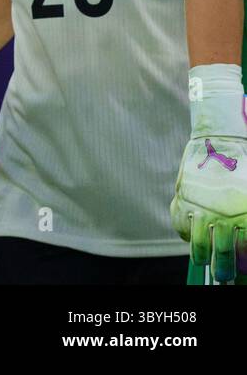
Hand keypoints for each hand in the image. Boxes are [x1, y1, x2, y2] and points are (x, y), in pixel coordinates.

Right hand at [171, 135, 246, 281]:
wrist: (219, 144)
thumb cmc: (242, 172)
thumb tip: (244, 254)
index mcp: (246, 217)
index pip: (244, 254)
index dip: (243, 269)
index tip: (241, 276)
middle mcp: (224, 216)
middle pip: (223, 255)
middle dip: (223, 271)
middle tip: (223, 277)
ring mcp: (201, 209)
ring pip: (198, 246)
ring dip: (201, 257)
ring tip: (203, 261)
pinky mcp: (182, 202)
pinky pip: (181, 228)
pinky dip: (185, 235)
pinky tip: (191, 235)